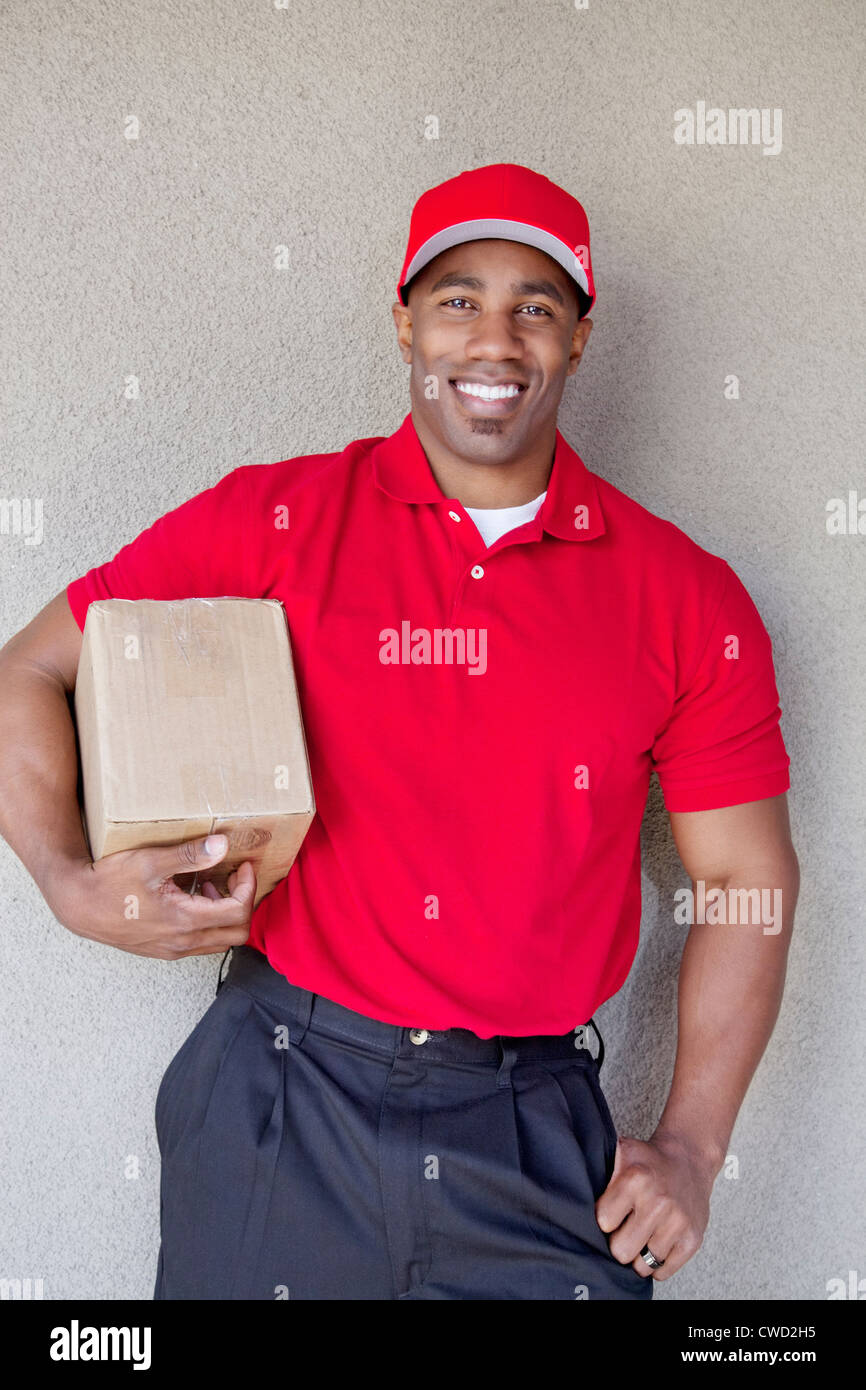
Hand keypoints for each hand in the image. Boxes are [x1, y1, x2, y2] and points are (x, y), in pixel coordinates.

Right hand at [47, 834, 255, 959]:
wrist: (77, 905)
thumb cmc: (109, 883)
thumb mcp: (150, 861)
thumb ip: (190, 855)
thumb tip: (222, 845)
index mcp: (184, 921)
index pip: (238, 912)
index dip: (248, 887)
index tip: (242, 865)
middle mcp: (182, 942)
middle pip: (237, 933)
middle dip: (243, 902)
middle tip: (234, 876)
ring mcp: (172, 949)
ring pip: (219, 940)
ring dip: (226, 913)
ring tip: (211, 883)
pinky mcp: (163, 950)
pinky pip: (200, 942)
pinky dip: (208, 921)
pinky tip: (191, 896)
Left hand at [595, 1131, 716, 1281]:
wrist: (688, 1159)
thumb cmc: (648, 1161)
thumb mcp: (621, 1153)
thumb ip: (598, 1170)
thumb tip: (570, 1192)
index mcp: (635, 1179)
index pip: (603, 1223)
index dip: (605, 1219)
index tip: (611, 1213)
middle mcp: (658, 1202)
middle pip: (621, 1251)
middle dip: (619, 1241)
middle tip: (625, 1228)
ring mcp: (677, 1223)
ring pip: (642, 1266)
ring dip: (639, 1254)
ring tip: (642, 1234)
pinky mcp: (692, 1239)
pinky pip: (663, 1272)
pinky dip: (657, 1263)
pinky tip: (656, 1241)